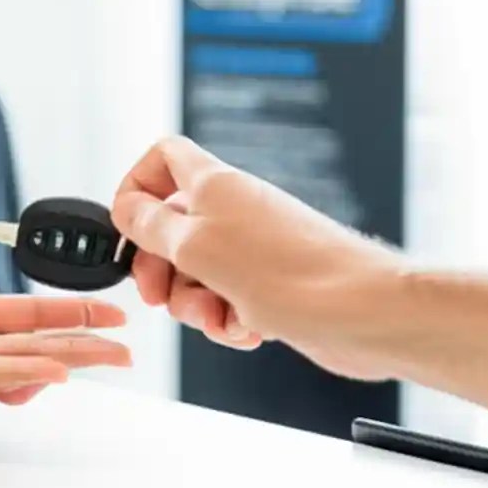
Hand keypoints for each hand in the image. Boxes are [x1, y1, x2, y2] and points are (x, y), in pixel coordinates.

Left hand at [0, 281, 130, 412]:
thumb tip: (20, 333)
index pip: (23, 329)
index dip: (68, 323)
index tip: (108, 317)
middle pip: (29, 356)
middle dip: (82, 352)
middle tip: (126, 352)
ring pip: (15, 364)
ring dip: (65, 357)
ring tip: (106, 353)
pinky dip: (19, 367)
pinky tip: (52, 366)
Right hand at [111, 136, 405, 379]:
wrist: (361, 313)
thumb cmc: (287, 273)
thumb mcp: (194, 245)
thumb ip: (150, 225)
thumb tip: (125, 208)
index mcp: (214, 185)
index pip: (163, 157)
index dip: (136, 187)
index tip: (127, 228)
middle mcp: (235, 210)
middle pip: (171, 228)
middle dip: (159, 268)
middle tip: (158, 296)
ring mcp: (254, 248)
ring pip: (197, 272)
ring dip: (194, 303)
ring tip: (217, 317)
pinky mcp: (273, 284)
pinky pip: (228, 300)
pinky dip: (227, 319)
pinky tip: (247, 330)